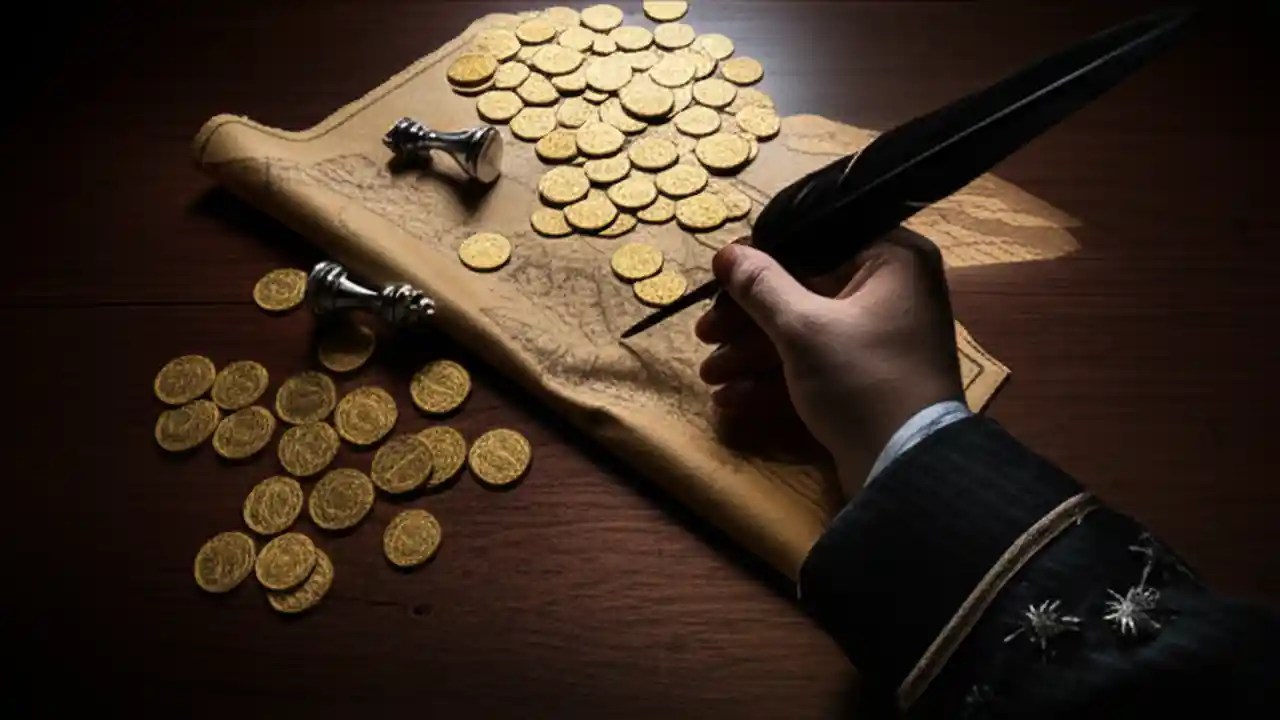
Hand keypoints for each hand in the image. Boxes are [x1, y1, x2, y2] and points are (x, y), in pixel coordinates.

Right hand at [696, 228, 963, 494]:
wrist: (907, 468)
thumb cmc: (861, 380)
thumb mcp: (803, 329)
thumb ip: (761, 286)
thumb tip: (727, 253)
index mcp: (892, 260)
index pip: (816, 242)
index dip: (761, 259)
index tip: (718, 279)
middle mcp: (891, 291)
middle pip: (804, 290)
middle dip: (747, 319)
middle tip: (704, 333)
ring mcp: (879, 338)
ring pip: (804, 331)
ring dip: (751, 353)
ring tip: (708, 374)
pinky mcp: (865, 378)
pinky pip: (815, 365)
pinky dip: (774, 379)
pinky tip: (730, 399)